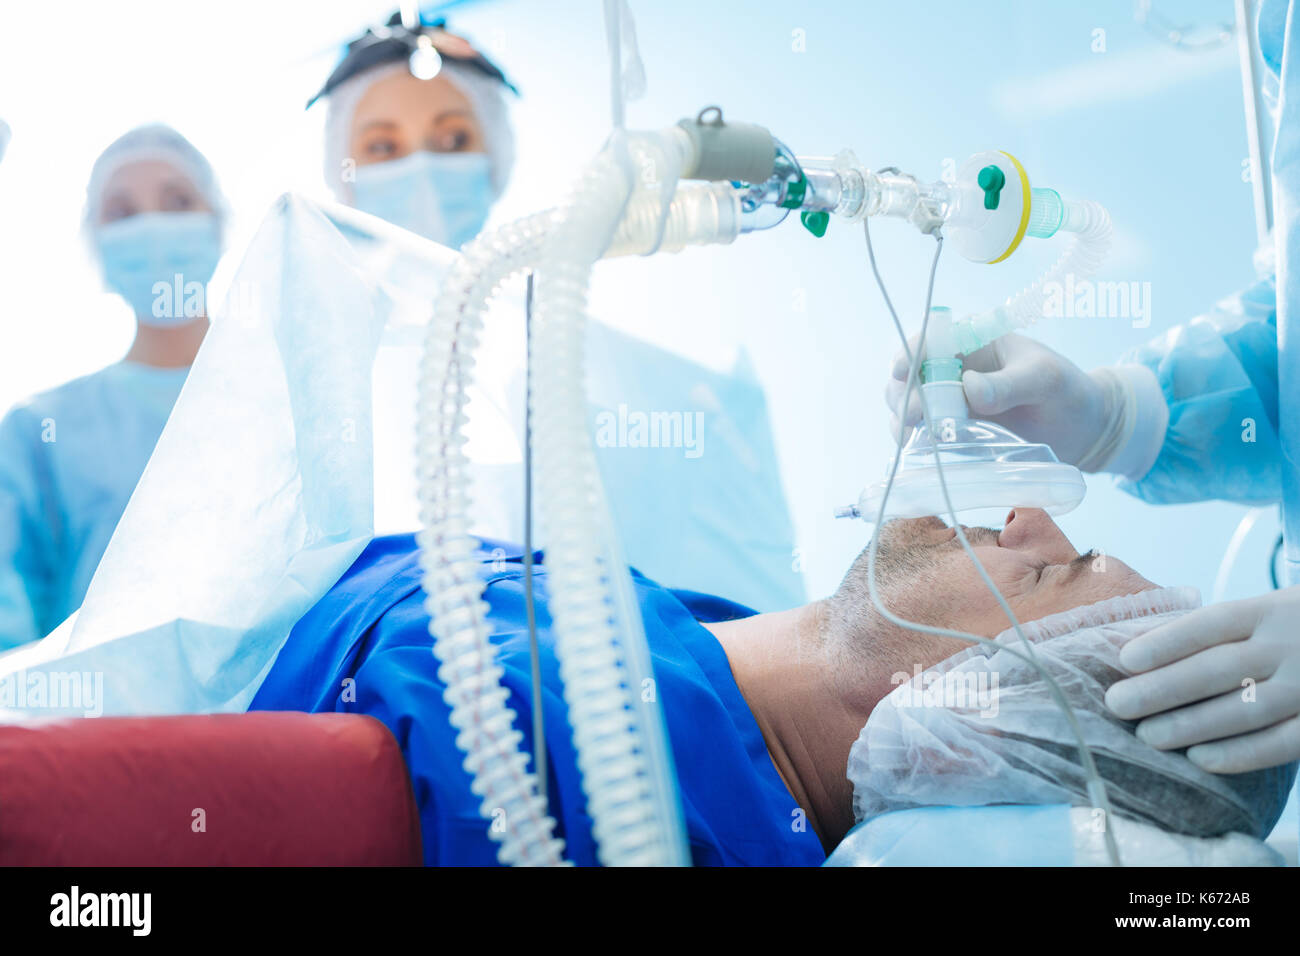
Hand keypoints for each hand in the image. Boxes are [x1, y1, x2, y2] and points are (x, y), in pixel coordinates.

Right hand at [884, 333, 1108, 466]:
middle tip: (915, 417)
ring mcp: (949, 400)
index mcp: (974, 340)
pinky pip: (921, 431)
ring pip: (907, 403)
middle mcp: (954, 368)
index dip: (910, 352)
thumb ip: (1010, 383)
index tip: (903, 371)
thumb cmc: (1067, 392)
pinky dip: (914, 439)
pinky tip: (920, 448)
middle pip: (910, 374)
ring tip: (912, 434)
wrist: (1082, 430)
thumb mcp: (1046, 380)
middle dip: (905, 394)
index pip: (932, 338)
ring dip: (902, 418)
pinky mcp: (950, 429)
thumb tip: (969, 389)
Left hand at [1105, 588, 1299, 772]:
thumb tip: (1135, 649)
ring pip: (1246, 709)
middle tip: (1118, 705)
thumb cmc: (1294, 629)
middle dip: (1163, 689)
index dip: (1167, 642)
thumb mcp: (1267, 613)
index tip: (1124, 660)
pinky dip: (1241, 754)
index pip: (1212, 624)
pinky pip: (1282, 743)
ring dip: (1192, 725)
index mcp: (1271, 609)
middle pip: (1219, 668)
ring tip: (1148, 736)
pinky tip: (1201, 760)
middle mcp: (1292, 644)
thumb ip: (1216, 631)